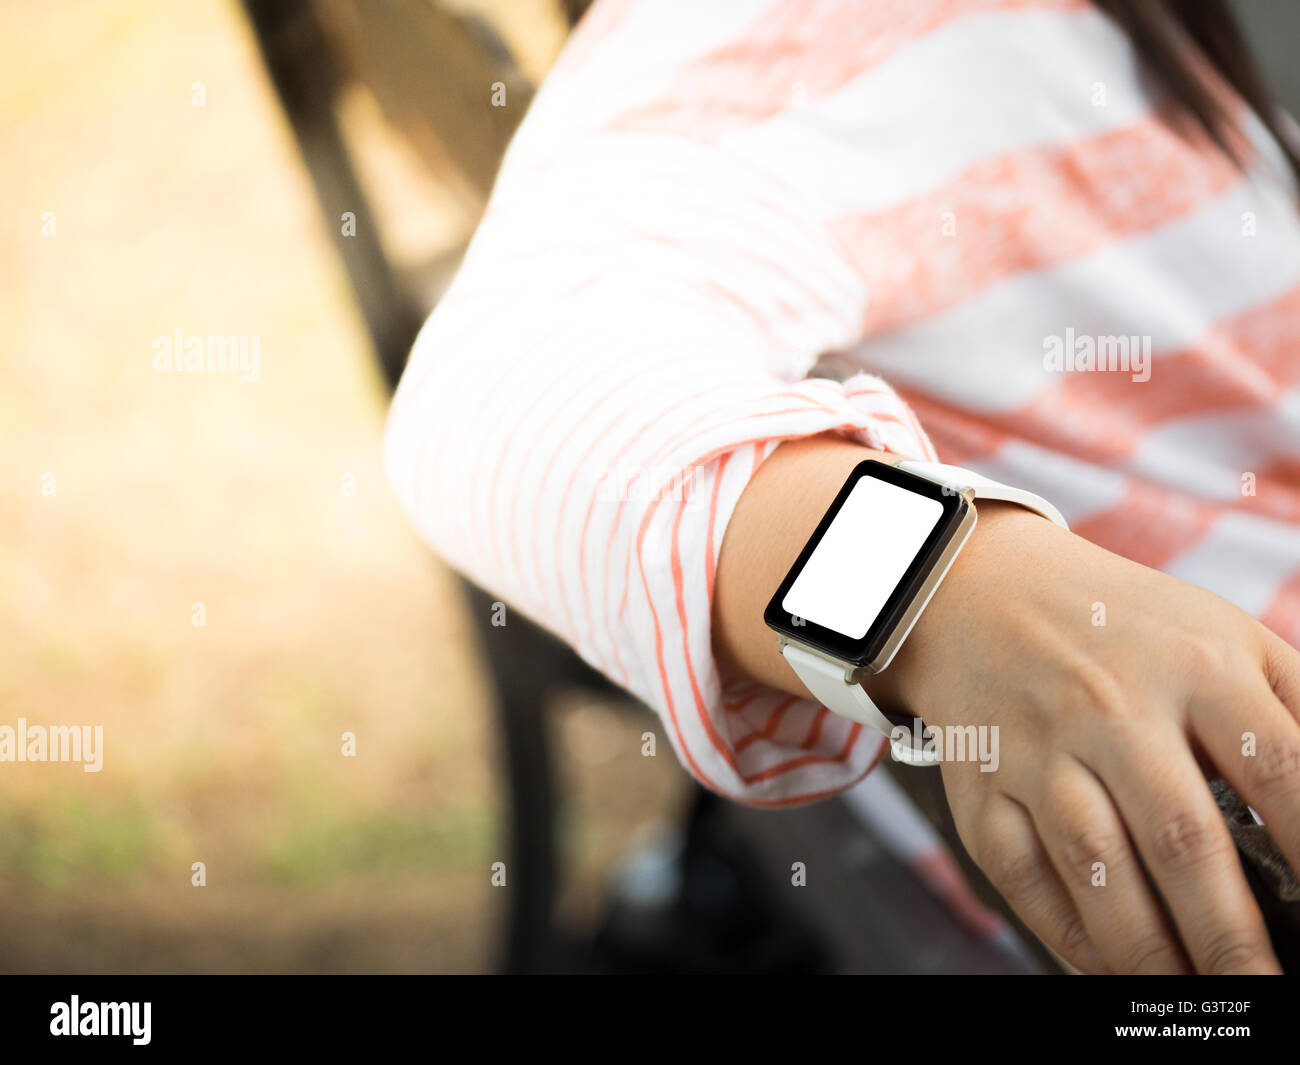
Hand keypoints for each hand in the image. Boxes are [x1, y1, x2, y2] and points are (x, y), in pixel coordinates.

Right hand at [875, 500, 1299, 972]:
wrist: (980, 592)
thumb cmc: (1121, 625)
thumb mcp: (1223, 635)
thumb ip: (1295, 709)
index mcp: (1195, 663)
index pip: (1281, 773)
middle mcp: (1111, 707)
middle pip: (1183, 839)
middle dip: (1234, 940)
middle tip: (1263, 994)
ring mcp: (1038, 749)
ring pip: (1097, 869)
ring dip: (1152, 954)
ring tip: (1193, 1000)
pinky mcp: (982, 786)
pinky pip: (1023, 876)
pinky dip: (1069, 935)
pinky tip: (1111, 965)